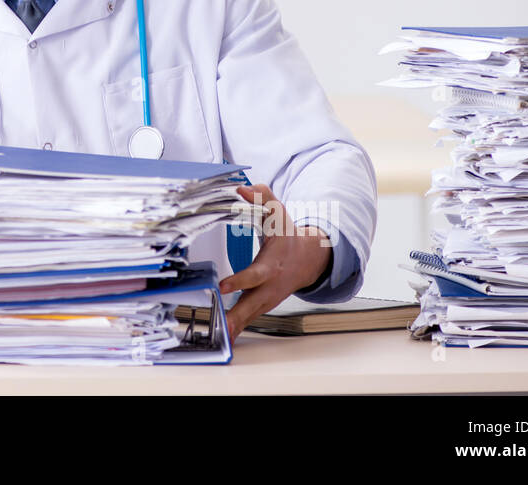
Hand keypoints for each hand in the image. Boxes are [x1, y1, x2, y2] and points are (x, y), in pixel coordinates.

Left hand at [217, 183, 332, 344]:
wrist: (309, 259)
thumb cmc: (288, 235)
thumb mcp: (278, 213)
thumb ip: (261, 198)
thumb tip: (242, 188)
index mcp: (271, 265)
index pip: (254, 275)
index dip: (239, 281)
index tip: (223, 286)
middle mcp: (269, 286)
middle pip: (251, 304)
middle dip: (237, 316)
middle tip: (222, 327)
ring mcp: (266, 299)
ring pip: (249, 316)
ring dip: (234, 328)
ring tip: (218, 339)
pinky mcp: (261, 305)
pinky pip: (247, 319)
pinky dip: (236, 330)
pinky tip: (224, 339)